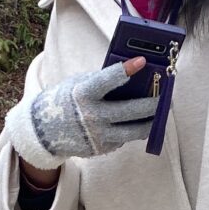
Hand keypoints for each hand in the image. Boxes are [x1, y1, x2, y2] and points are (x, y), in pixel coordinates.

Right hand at [5, 57, 149, 170]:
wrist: (44, 132)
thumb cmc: (64, 101)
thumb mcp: (77, 84)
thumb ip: (100, 80)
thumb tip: (131, 75)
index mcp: (83, 94)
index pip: (108, 80)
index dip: (127, 69)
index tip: (142, 61)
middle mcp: (93, 116)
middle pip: (132, 110)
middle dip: (153, 102)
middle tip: (165, 96)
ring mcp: (99, 135)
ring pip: (136, 130)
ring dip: (152, 121)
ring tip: (160, 113)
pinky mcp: (103, 148)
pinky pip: (125, 137)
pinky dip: (133, 129)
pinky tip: (138, 122)